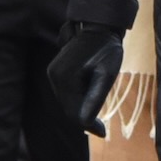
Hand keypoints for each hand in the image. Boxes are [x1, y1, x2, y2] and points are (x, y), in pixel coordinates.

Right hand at [51, 19, 125, 133]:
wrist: (100, 27)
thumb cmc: (107, 50)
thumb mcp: (106, 75)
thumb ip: (95, 98)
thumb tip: (87, 123)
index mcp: (65, 79)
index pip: (73, 113)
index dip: (88, 125)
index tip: (103, 133)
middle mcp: (54, 76)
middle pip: (68, 109)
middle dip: (84, 118)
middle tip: (102, 126)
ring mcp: (53, 73)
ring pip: (66, 102)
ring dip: (80, 108)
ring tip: (97, 107)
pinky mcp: (55, 71)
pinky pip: (66, 93)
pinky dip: (77, 99)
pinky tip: (89, 95)